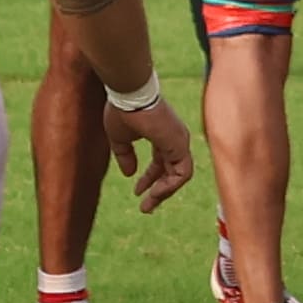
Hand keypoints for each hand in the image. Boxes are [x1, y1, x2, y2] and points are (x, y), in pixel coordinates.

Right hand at [108, 84, 197, 207]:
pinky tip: (154, 193)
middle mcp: (175, 139)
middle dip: (159, 191)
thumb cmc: (123, 110)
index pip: (161, 162)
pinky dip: (170, 186)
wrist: (129, 95)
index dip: (150, 179)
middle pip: (172, 171)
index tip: (137, 191)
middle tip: (146, 207)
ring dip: (164, 193)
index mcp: (162, 135)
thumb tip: (129, 174)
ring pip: (180, 176)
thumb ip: (125, 156)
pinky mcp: (180, 145)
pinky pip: (182, 174)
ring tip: (148, 204)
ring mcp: (180, 141)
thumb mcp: (120, 138)